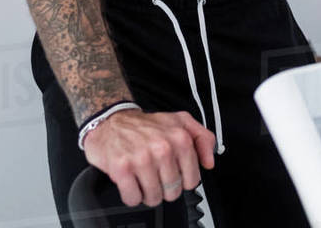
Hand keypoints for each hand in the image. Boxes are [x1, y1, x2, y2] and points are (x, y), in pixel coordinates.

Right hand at [82, 109, 215, 207]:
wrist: (112, 121)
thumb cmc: (146, 125)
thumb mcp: (181, 121)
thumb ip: (203, 138)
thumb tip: (209, 161)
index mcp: (180, 137)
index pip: (192, 179)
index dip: (183, 180)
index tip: (175, 174)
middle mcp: (162, 147)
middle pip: (173, 191)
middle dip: (165, 188)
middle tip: (156, 176)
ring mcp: (141, 158)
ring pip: (154, 198)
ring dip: (148, 193)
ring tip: (143, 178)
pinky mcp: (122, 168)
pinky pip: (133, 198)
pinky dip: (132, 195)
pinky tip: (131, 181)